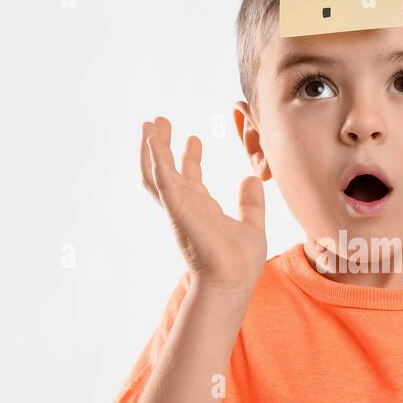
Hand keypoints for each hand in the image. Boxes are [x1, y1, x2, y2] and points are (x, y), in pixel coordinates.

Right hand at [141, 117, 265, 292]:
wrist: (233, 281)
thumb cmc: (240, 263)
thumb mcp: (253, 225)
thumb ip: (251, 203)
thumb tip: (252, 179)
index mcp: (202, 209)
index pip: (191, 178)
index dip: (190, 157)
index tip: (193, 138)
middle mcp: (186, 206)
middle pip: (166, 170)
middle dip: (162, 145)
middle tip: (160, 121)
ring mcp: (178, 207)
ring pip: (155, 172)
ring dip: (151, 147)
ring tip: (149, 124)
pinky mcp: (177, 208)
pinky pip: (162, 179)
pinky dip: (155, 158)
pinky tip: (152, 140)